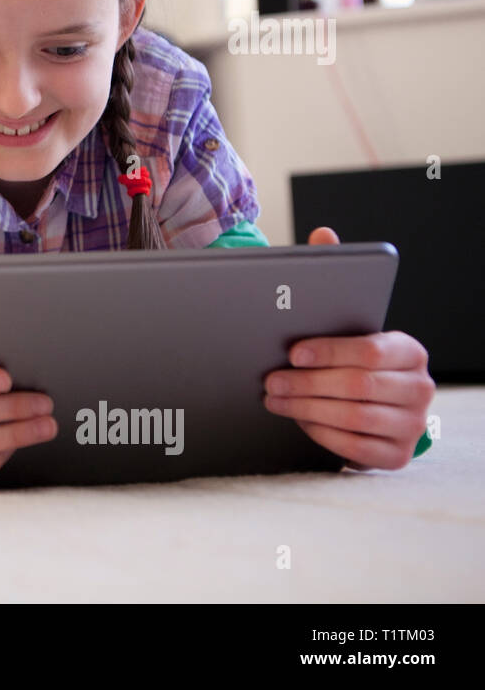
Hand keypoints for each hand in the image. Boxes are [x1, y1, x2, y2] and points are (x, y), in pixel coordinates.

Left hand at [261, 226, 434, 470]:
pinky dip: (322, 434)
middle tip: (269, 381)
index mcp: (408, 349)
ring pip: (354, 418)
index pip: (370, 350)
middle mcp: (420, 387)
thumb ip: (332, 275)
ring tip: (273, 398)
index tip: (291, 352)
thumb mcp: (343, 318)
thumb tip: (322, 234)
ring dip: (306, 408)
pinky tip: (298, 420)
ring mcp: (412, 423)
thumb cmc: (348, 354)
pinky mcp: (396, 455)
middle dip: (306, 384)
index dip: (327, 351)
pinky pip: (356, 449)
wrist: (369, 402)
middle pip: (357, 386)